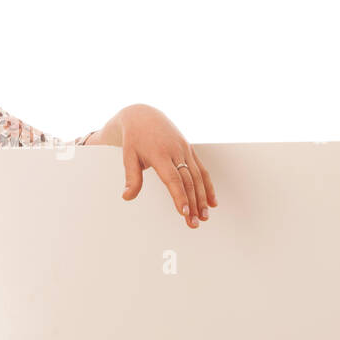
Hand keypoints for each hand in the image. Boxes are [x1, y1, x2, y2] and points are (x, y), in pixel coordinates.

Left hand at [117, 105, 216, 227]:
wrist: (144, 115)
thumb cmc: (135, 138)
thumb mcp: (128, 156)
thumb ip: (131, 178)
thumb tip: (127, 197)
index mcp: (160, 154)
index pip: (172, 179)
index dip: (179, 196)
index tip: (184, 212)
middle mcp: (176, 152)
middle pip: (188, 182)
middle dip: (193, 204)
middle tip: (194, 224)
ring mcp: (185, 150)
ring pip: (198, 177)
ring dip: (203, 199)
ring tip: (204, 217)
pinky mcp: (190, 150)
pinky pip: (202, 170)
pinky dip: (208, 186)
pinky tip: (212, 202)